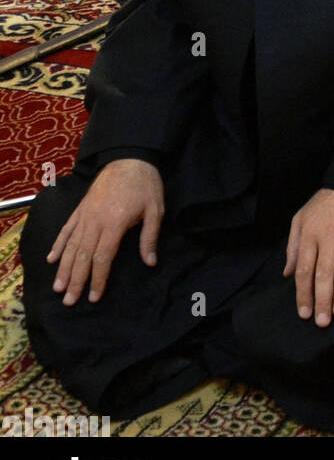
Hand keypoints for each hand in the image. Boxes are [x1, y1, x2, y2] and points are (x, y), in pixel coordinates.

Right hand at [47, 159, 163, 305]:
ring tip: (58, 288)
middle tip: (69, 302)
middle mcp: (95, 221)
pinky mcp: (80, 208)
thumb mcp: (155, 209)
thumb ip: (149, 237)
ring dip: (64, 268)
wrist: (130, 158)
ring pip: (71, 245)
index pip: (102, 258)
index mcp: (115, 223)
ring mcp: (85, 214)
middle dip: (76, 281)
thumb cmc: (145, 185)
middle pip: (82, 256)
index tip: (93, 297)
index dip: (98, 279)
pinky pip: (66, 229)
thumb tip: (150, 262)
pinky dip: (58, 244)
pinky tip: (51, 259)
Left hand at [284, 188, 333, 325]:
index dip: (303, 293)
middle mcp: (327, 238)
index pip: (304, 269)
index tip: (304, 313)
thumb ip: (292, 247)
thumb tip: (286, 274)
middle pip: (323, 273)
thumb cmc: (322, 205)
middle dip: (321, 299)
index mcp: (308, 235)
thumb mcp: (300, 220)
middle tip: (322, 322)